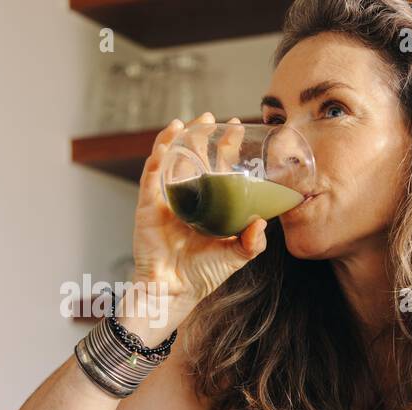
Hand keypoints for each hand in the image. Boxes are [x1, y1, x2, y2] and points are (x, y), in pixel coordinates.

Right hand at [129, 113, 268, 344]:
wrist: (174, 290)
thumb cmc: (204, 274)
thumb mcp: (236, 255)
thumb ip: (252, 241)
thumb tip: (263, 222)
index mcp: (210, 206)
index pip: (219, 169)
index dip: (226, 148)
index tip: (237, 128)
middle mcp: (189, 198)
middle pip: (195, 158)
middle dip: (203, 135)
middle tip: (213, 118)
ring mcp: (167, 199)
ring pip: (172, 160)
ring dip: (179, 138)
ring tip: (189, 121)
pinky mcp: (148, 204)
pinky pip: (152, 173)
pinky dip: (159, 154)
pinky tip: (168, 140)